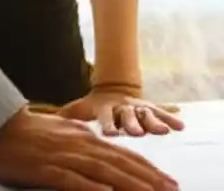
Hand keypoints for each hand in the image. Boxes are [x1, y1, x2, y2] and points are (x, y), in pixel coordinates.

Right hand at [0, 108, 177, 190]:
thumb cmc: (28, 133)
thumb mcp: (64, 135)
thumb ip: (83, 145)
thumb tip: (103, 157)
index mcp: (87, 139)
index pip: (124, 155)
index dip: (147, 168)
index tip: (166, 180)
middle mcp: (82, 145)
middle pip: (122, 163)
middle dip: (149, 178)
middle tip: (172, 189)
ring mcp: (65, 157)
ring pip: (104, 171)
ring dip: (130, 183)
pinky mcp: (46, 169)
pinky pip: (71, 179)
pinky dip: (90, 186)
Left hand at [58, 86, 184, 136]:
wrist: (112, 89)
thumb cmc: (92, 106)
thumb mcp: (78, 109)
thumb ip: (65, 116)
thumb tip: (43, 120)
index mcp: (105, 107)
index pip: (107, 117)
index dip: (109, 125)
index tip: (111, 134)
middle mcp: (123, 106)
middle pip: (130, 116)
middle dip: (135, 125)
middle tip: (140, 134)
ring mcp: (137, 105)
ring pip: (147, 114)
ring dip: (155, 123)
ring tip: (164, 132)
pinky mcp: (149, 107)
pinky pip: (161, 112)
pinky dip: (170, 118)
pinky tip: (180, 126)